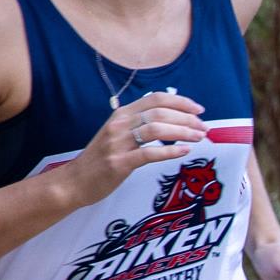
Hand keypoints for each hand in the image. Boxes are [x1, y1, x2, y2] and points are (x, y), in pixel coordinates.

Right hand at [62, 91, 206, 205]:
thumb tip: (170, 119)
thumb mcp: (117, 134)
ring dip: (182, 132)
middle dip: (187, 119)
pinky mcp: (119, 163)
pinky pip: (149, 154)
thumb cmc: (100, 159)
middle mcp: (119, 124)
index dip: (180, 101)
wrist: (74, 181)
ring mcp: (118, 144)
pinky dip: (170, 152)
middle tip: (204, 128)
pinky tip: (185, 151)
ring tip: (199, 138)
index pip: (155, 99)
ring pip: (156, 130)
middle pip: (159, 113)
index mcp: (121, 114)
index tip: (198, 110)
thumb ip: (138, 124)